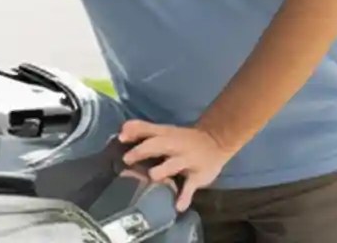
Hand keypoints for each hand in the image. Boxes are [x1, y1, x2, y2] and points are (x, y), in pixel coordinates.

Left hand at [119, 120, 235, 211]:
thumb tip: (121, 131)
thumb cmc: (182, 138)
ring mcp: (187, 160)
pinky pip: (190, 186)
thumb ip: (143, 130)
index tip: (120, 138)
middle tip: (127, 159)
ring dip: (162, 170)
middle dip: (142, 151)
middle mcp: (174, 145)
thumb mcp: (165, 131)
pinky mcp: (198, 176)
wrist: (216, 141)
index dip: (134, 132)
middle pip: (157, 145)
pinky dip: (185, 196)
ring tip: (153, 176)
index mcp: (165, 134)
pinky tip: (178, 206)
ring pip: (173, 165)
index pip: (148, 130)